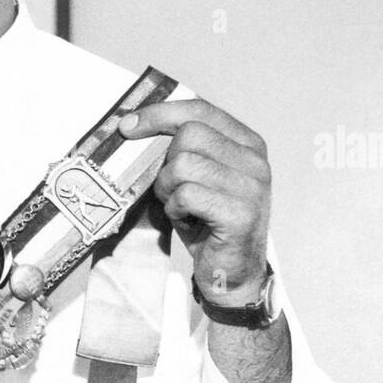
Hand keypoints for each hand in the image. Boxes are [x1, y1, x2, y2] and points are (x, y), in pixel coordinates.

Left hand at [120, 97, 270, 302]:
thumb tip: (132, 126)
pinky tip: (186, 221)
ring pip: (183, 164)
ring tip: (180, 208)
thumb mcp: (197, 178)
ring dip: (168, 189)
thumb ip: (182, 150)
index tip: (127, 126)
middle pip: (188, 134)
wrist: (232, 273)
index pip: (199, 110)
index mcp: (247, 143)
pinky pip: (186, 194)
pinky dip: (175, 209)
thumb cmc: (208, 224)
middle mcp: (254, 159)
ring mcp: (251, 186)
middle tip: (169, 190)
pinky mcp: (240, 213)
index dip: (159, 114)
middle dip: (165, 162)